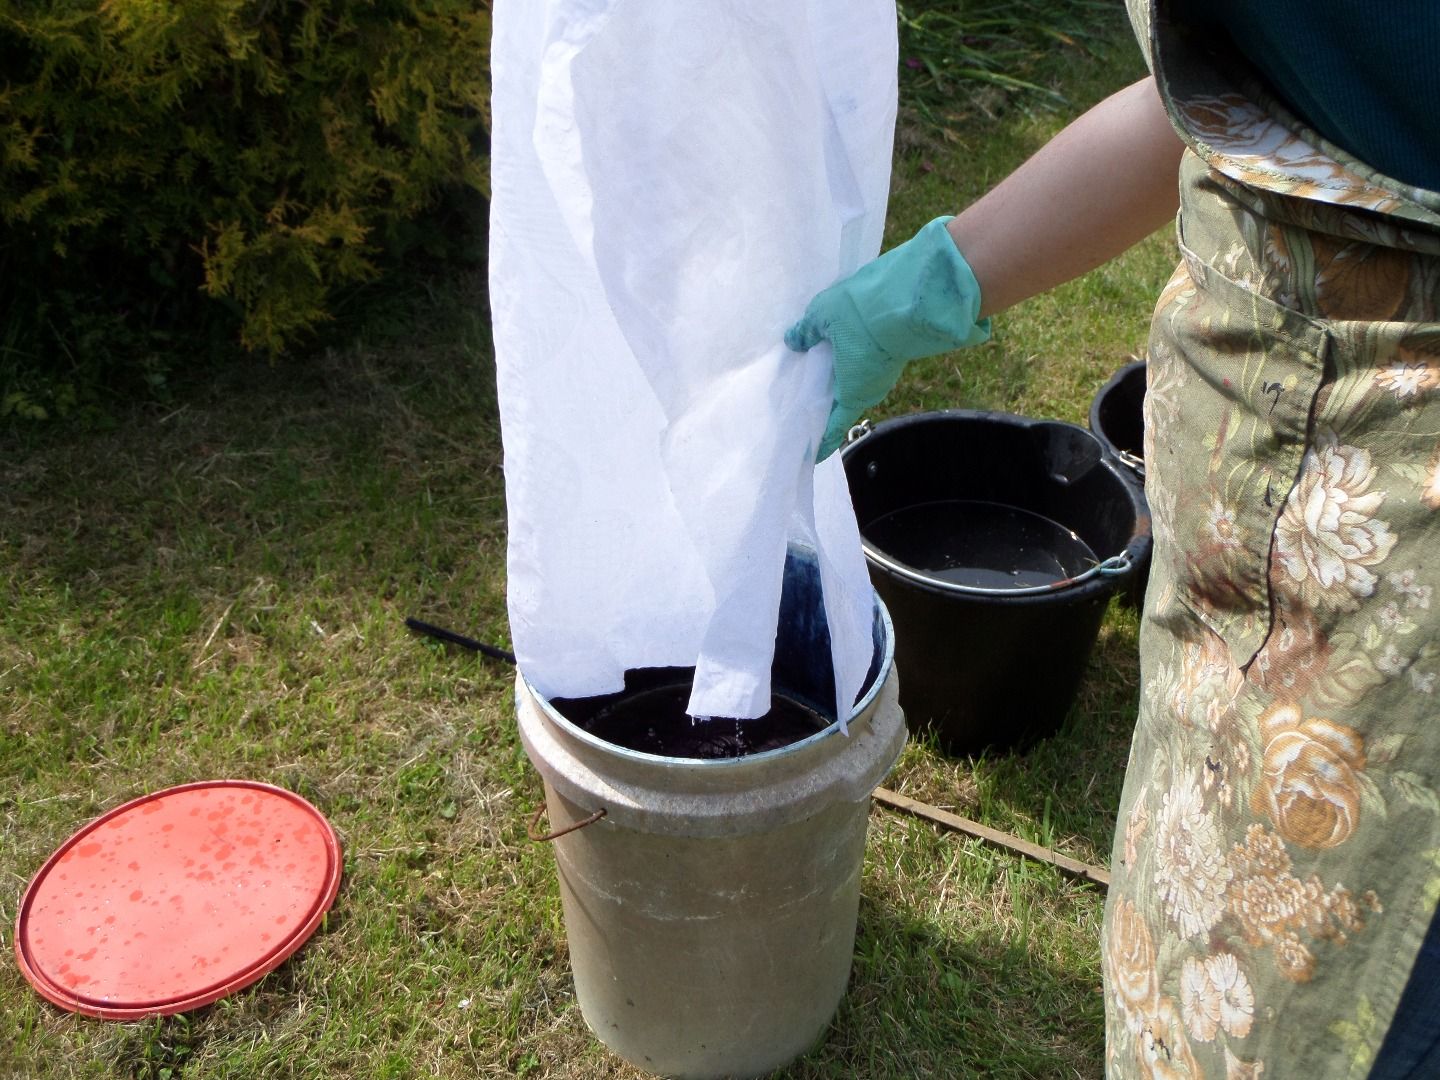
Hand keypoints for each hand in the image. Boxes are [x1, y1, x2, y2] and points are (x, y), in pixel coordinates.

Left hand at [785, 216, 989, 459]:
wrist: (911, 292)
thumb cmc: (862, 312)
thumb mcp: (823, 316)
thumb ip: (806, 331)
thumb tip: (793, 341)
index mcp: (851, 392)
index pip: (833, 427)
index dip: (820, 441)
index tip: (811, 453)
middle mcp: (871, 389)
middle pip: (843, 403)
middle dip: (825, 404)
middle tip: (803, 402)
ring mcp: (885, 372)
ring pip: (856, 382)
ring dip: (839, 378)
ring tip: (818, 370)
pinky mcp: (893, 353)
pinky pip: (867, 365)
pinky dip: (852, 361)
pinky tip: (840, 346)